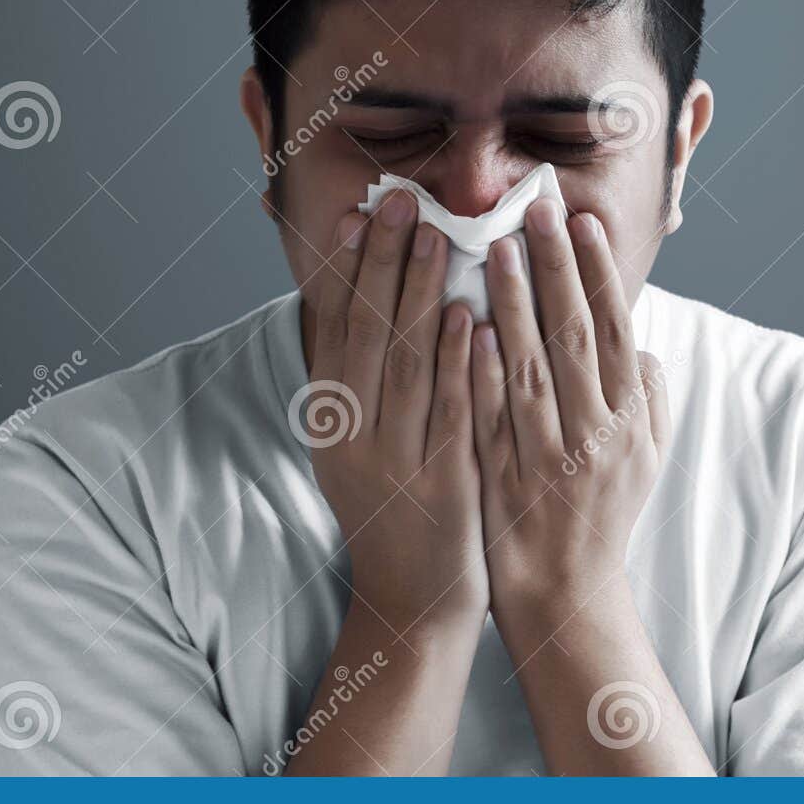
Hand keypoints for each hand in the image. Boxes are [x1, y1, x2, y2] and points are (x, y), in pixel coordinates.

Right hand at [304, 190, 487, 627]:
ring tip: (438, 238)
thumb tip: (353, 301)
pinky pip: (451, 413)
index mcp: (329, 423)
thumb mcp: (353, 447)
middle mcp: (352, 438)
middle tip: (401, 202)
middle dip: (385, 263)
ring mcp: (396, 462)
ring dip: (423, 296)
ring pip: (408, 365)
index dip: (350, 271)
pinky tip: (474, 317)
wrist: (411, 601)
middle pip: (368, 334)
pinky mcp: (442, 484)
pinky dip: (461, 363)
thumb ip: (354, 382)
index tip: (361, 216)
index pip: (336, 331)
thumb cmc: (390, 509)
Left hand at [471, 198, 670, 624]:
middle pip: (576, 334)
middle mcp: (595, 434)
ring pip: (532, 367)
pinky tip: (467, 326)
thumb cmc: (603, 512)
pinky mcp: (505, 478)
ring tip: (494, 246)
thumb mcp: (646, 455)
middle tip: (538, 207)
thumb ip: (646, 394)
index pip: (615, 329)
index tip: (582, 221)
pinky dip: (483, 371)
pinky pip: (493, 417)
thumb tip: (637, 337)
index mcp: (629, 419)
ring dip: (513, 303)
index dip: (599, 272)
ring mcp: (549, 457)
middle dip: (557, 265)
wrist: (566, 593)